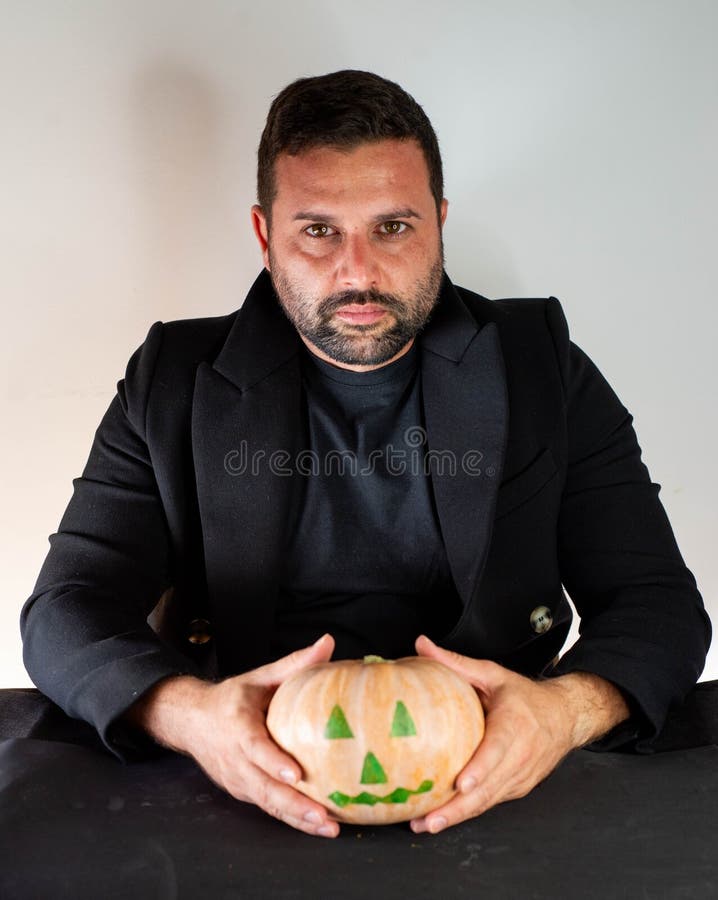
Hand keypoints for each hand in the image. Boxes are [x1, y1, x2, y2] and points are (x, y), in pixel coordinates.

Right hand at [127, 633, 339, 837]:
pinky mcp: (242, 791)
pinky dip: (291, 819)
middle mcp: (235, 758)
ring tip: (327, 828)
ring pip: (267, 804)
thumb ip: (295, 663)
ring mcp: (237, 779)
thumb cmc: (233, 698)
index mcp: (238, 725)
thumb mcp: (260, 677)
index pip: (255, 748)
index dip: (274, 763)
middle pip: (264, 788)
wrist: (191, 721)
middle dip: (294, 806)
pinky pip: (268, 807)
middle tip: (324, 816)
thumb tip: (328, 642)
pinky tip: (316, 825)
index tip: (296, 775)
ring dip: (297, 819)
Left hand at [410, 635, 629, 833]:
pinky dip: (468, 812)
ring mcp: (521, 777)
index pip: (497, 751)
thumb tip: (421, 644)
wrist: (565, 717)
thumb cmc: (523, 695)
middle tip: (427, 820)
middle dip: (457, 808)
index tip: (460, 784)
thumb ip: (456, 662)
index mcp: (515, 725)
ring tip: (425, 825)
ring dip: (458, 817)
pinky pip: (491, 803)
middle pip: (487, 788)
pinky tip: (442, 818)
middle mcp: (521, 756)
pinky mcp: (518, 788)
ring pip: (488, 802)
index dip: (479, 770)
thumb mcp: (492, 673)